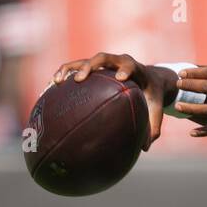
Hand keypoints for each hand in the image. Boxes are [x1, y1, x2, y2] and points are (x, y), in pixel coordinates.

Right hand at [51, 52, 173, 148]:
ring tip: (56, 81)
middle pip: (101, 58)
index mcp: (135, 68)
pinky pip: (74, 68)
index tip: (121, 78)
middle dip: (90, 66)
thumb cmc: (152, 95)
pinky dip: (63, 74)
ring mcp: (102, 63)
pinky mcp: (92, 68)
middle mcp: (117, 61)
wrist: (149, 78)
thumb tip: (145, 148)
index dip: (125, 69)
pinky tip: (50, 87)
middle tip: (80, 79)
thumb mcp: (156, 110)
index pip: (129, 65)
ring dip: (69, 69)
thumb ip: (153, 127)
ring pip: (83, 61)